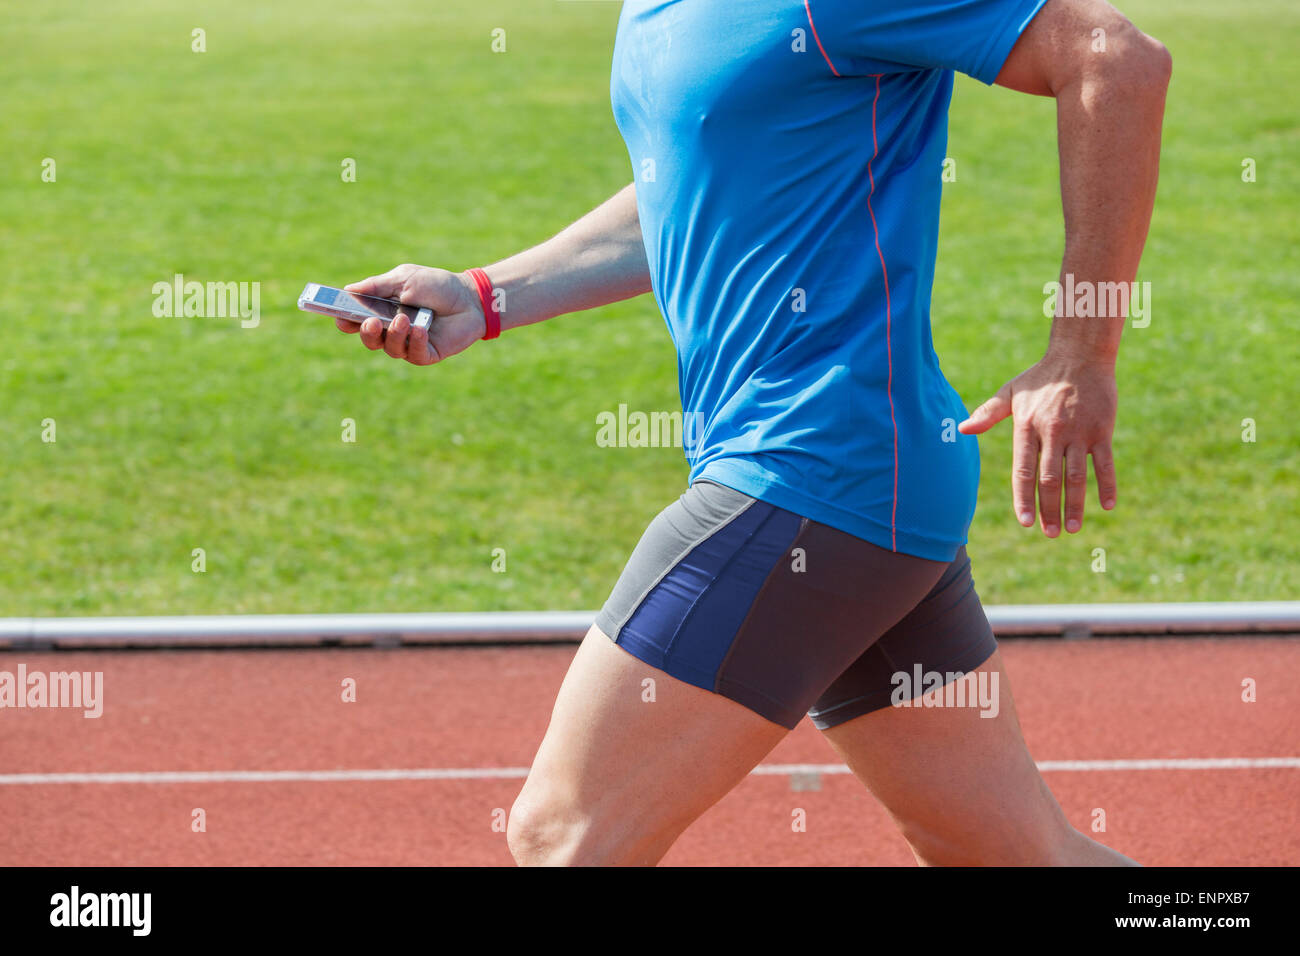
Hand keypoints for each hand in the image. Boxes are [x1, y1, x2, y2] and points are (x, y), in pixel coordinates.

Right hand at [339, 264, 484, 365]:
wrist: (470, 297)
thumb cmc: (436, 285)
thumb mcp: (405, 278)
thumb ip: (378, 286)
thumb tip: (348, 289)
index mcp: (382, 310)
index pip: (356, 320)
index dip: (345, 321)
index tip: (339, 316)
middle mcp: (393, 330)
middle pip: (370, 340)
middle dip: (366, 332)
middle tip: (370, 322)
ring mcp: (410, 344)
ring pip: (391, 349)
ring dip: (394, 334)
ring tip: (403, 319)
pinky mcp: (427, 354)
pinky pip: (414, 354)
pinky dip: (415, 342)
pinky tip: (420, 329)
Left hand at [957, 352, 1117, 537]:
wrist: (1079, 354)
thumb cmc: (1040, 377)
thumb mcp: (1010, 392)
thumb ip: (988, 413)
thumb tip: (962, 429)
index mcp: (1027, 427)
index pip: (1023, 470)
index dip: (1023, 498)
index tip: (1024, 522)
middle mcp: (1053, 432)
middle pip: (1049, 479)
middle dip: (1048, 510)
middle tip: (1050, 534)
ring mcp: (1079, 432)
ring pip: (1077, 476)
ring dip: (1075, 505)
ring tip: (1073, 528)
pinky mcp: (1102, 430)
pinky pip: (1106, 463)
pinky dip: (1107, 485)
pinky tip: (1107, 506)